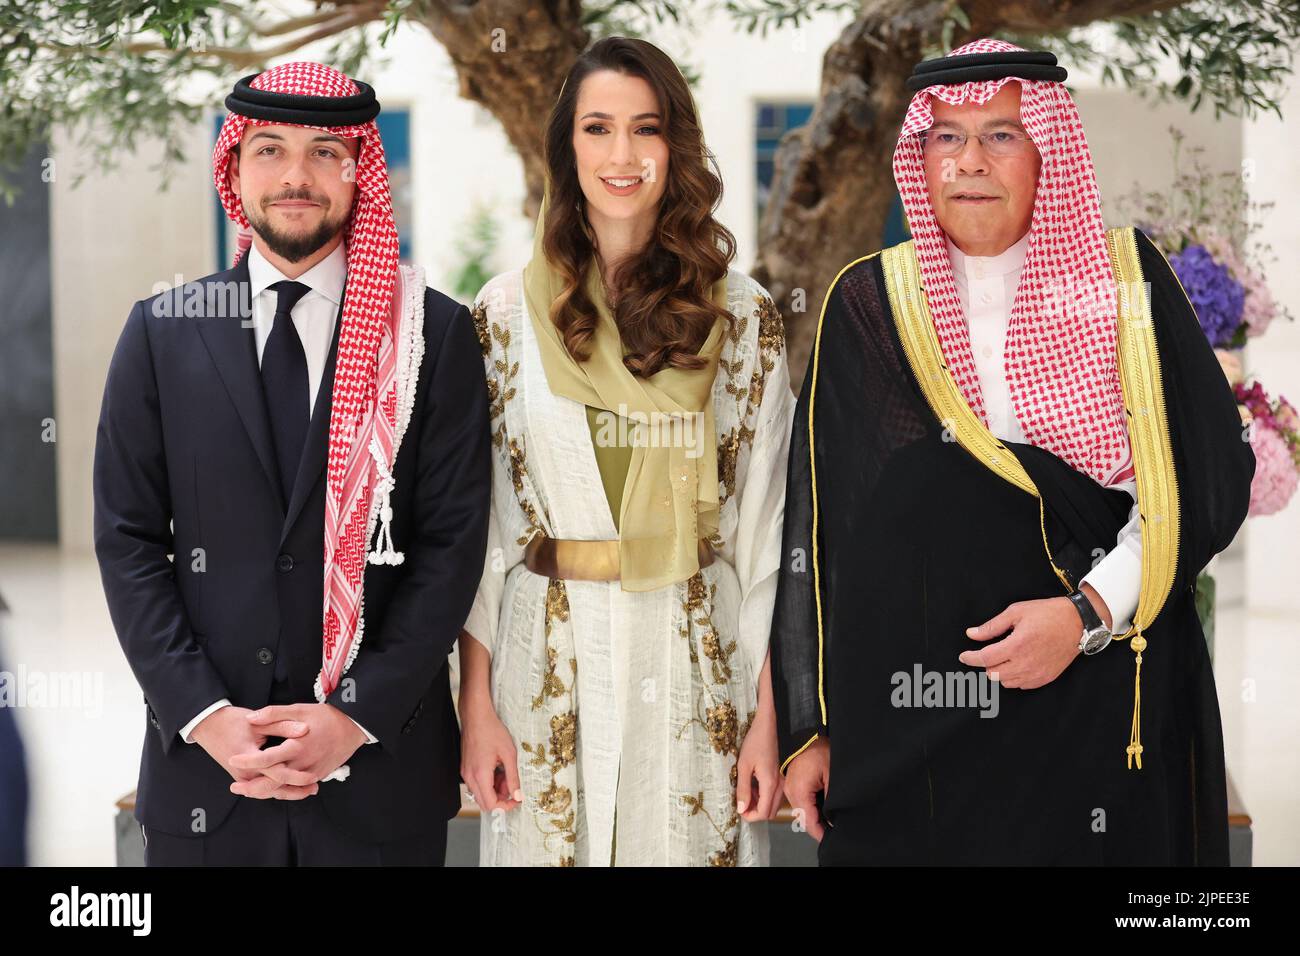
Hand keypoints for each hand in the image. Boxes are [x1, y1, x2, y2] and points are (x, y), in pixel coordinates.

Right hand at [191, 705, 318, 799]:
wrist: (207, 726)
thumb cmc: (232, 721)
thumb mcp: (258, 722)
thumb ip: (283, 726)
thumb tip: (305, 730)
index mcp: (249, 758)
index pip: (276, 772)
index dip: (296, 776)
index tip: (313, 775)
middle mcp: (244, 773)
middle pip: (273, 788)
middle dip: (295, 790)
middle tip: (315, 787)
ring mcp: (241, 777)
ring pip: (267, 791)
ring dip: (287, 792)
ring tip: (308, 790)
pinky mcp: (242, 777)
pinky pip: (261, 788)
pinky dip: (276, 790)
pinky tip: (290, 788)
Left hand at [226, 703, 365, 797]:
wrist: (354, 727)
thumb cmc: (326, 716)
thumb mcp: (299, 709)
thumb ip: (273, 714)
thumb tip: (250, 718)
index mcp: (296, 746)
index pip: (267, 758)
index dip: (248, 760)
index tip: (232, 759)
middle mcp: (303, 763)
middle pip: (273, 783)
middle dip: (252, 787)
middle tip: (235, 786)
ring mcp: (311, 772)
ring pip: (284, 789)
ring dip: (265, 792)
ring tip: (249, 790)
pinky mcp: (318, 776)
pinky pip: (297, 788)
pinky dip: (283, 791)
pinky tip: (272, 789)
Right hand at [458, 694, 521, 812]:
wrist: (476, 716)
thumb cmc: (492, 731)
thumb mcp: (509, 754)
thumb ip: (513, 777)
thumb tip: (517, 795)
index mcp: (480, 775)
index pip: (490, 804)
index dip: (505, 806)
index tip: (516, 799)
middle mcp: (469, 777)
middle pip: (484, 802)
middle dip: (500, 798)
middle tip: (512, 785)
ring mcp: (465, 772)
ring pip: (480, 793)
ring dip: (494, 789)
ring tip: (505, 773)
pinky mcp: (465, 767)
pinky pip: (476, 783)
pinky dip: (488, 782)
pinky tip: (497, 768)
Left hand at [736, 699, 782, 822]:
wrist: (770, 724)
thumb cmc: (755, 741)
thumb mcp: (744, 765)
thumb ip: (743, 789)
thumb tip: (741, 809)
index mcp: (770, 784)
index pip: (764, 813)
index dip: (750, 816)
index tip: (738, 810)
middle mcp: (780, 786)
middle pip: (770, 812)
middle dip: (755, 812)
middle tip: (741, 803)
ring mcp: (783, 781)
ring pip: (773, 804)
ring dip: (760, 804)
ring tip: (746, 793)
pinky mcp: (782, 776)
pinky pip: (775, 794)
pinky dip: (764, 796)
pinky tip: (753, 785)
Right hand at [783, 738, 829, 841]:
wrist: (805, 732)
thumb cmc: (818, 748)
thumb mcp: (830, 775)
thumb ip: (830, 799)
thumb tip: (832, 818)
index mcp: (798, 791)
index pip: (808, 821)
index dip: (820, 833)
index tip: (831, 838)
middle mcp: (789, 792)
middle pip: (803, 818)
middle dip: (817, 827)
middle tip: (833, 830)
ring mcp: (787, 787)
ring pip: (800, 811)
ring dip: (813, 817)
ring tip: (829, 820)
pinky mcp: (789, 783)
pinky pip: (798, 801)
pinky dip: (808, 807)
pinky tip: (820, 807)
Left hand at [958, 587, 1110, 689]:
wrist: (1078, 623)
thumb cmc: (1047, 614)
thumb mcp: (1016, 612)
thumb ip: (992, 626)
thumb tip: (971, 634)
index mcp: (1017, 645)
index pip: (985, 658)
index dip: (970, 658)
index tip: (963, 656)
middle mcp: (1026, 663)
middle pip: (992, 674)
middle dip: (985, 664)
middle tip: (986, 652)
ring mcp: (1037, 673)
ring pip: (1005, 682)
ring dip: (998, 671)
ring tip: (1003, 656)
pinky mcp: (1045, 678)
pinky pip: (1021, 685)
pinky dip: (1013, 677)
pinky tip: (1016, 663)